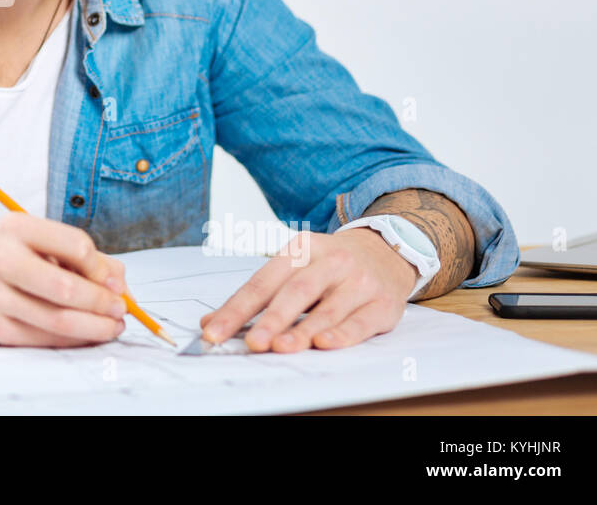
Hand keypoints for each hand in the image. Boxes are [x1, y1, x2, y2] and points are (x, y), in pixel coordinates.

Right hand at [0, 212, 130, 346]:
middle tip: (121, 310)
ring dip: (96, 327)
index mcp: (15, 227)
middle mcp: (0, 259)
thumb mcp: (31, 240)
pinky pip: (44, 339)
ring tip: (112, 326)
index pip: (76, 246)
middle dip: (103, 303)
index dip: (102, 268)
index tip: (114, 283)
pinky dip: (73, 340)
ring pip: (59, 320)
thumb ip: (76, 255)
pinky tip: (86, 335)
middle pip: (68, 288)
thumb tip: (119, 282)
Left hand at [198, 227, 418, 351]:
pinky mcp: (382, 303)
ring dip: (303, 330)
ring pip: (327, 308)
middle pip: (295, 292)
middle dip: (271, 319)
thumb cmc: (329, 266)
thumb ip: (256, 296)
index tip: (214, 330)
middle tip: (252, 342)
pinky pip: (360, 321)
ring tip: (281, 347)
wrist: (385, 252)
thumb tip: (211, 322)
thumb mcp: (293, 268)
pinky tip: (324, 344)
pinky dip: (342, 334)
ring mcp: (358, 282)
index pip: (261, 282)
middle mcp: (330, 262)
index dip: (237, 309)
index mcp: (300, 249)